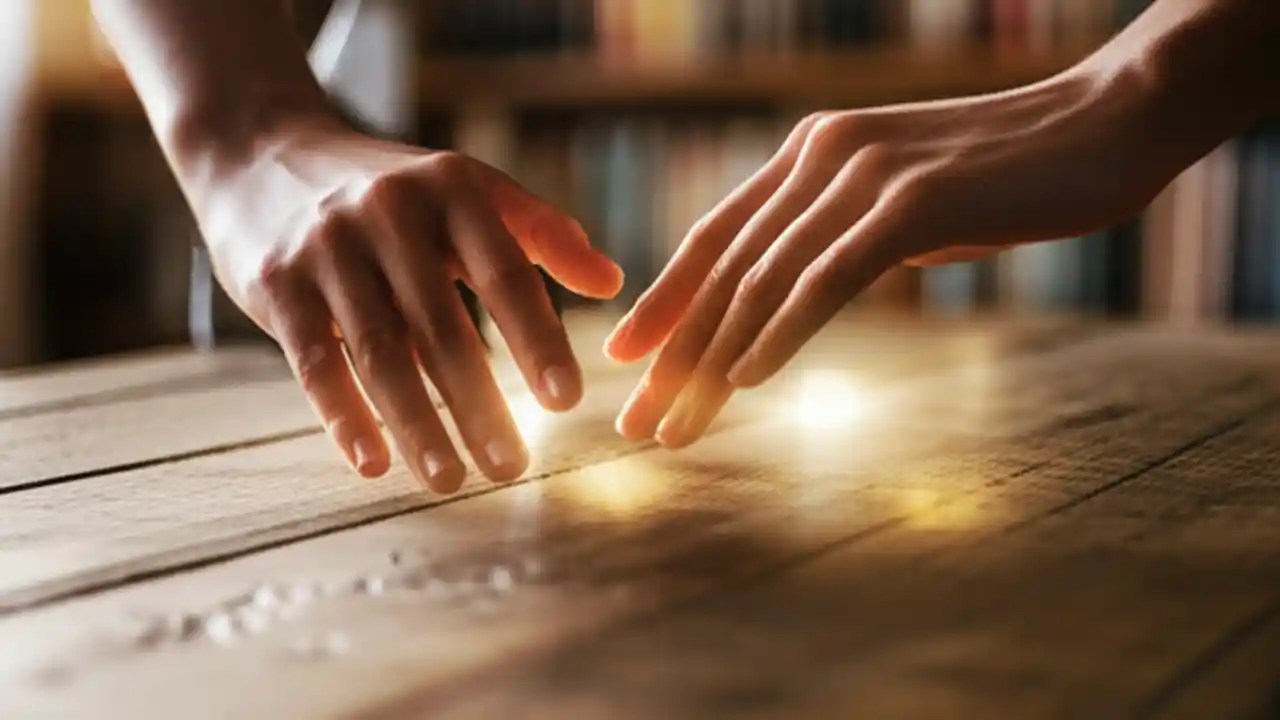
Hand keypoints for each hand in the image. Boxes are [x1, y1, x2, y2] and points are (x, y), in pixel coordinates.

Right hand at [195, 121, 622, 491]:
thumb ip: (541, 233)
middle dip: (480, 403)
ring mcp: (328, 248)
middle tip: (514, 467)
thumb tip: (612, 283)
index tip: (568, 401)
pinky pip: (315, 361)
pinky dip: (345, 417)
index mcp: (452, 189)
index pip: (506, 273)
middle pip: (442, 325)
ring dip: (418, 424)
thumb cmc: (390, 189)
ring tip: (452, 481)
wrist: (261, 154)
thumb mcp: (466, 189)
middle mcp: (391, 213)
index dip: (538, 339)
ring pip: (381, 351)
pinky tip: (374, 465)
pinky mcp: (277, 283)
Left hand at [605, 68, 1179, 447]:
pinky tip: (745, 380)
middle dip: (673, 353)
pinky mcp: (913, 203)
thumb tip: (795, 293)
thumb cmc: (1004, 173)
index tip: (624, 358)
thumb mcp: (901, 201)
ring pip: (763, 283)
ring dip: (712, 365)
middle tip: (632, 419)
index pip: (716, 238)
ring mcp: (864, 175)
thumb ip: (842, 233)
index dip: (664, 301)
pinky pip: (828, 280)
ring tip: (676, 426)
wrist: (1105, 123)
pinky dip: (780, 333)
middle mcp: (821, 155)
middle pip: (724, 271)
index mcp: (809, 153)